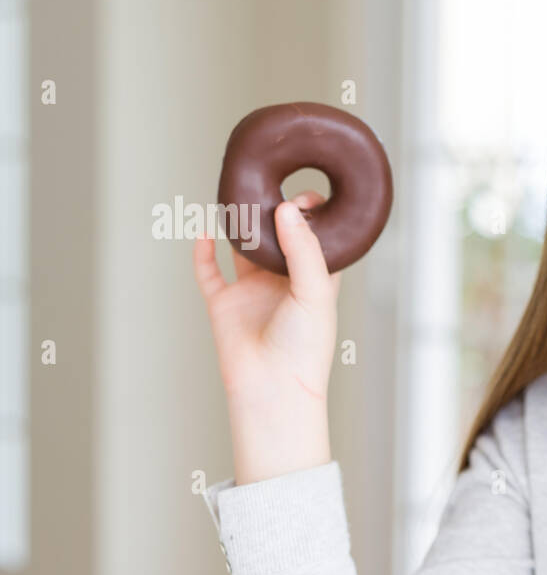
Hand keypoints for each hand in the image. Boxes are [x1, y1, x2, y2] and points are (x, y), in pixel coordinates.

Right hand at [192, 191, 339, 482]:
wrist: (272, 388)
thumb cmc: (304, 347)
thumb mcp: (314, 292)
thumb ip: (303, 250)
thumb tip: (288, 208)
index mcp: (314, 282)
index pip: (316, 240)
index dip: (312, 218)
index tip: (306, 193)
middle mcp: (283, 284)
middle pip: (276, 239)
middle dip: (272, 214)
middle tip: (269, 185)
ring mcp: (252, 293)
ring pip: (242, 249)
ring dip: (239, 226)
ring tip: (238, 197)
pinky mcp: (223, 304)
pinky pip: (208, 272)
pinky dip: (203, 252)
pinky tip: (205, 230)